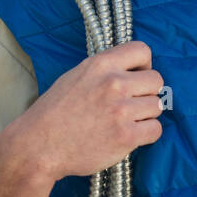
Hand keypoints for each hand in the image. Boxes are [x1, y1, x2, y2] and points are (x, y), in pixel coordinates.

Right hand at [16, 40, 164, 180]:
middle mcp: (113, 83)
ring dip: (145, 115)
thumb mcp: (77, 76)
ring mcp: (121, 110)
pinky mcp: (126, 136)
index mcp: (101, 64)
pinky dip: (146, 134)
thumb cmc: (55, 112)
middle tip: (130, 104)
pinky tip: (128, 136)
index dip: (144, 66)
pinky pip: (155, 129)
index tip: (136, 78)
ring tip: (125, 122)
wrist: (38, 146)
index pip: (143, 50)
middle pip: (156, 80)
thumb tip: (135, 71)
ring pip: (157, 106)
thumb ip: (106, 70)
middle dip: (147, 93)